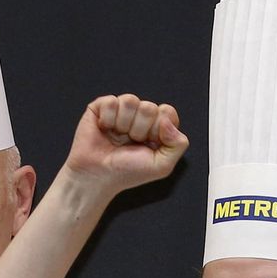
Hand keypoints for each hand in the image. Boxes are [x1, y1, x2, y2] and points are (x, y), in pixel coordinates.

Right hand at [63, 94, 188, 200]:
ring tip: (117, 137)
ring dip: (124, 124)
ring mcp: (121, 110)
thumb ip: (178, 144)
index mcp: (157, 127)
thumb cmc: (128, 172)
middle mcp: (139, 116)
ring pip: (130, 100)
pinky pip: (110, 102)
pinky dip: (108, 120)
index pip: (168, 112)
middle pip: (149, 107)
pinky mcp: (101, 107)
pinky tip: (104, 130)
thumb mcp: (162, 166)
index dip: (159, 129)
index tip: (150, 144)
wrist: (98, 176)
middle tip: (130, 143)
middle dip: (140, 130)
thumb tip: (168, 121)